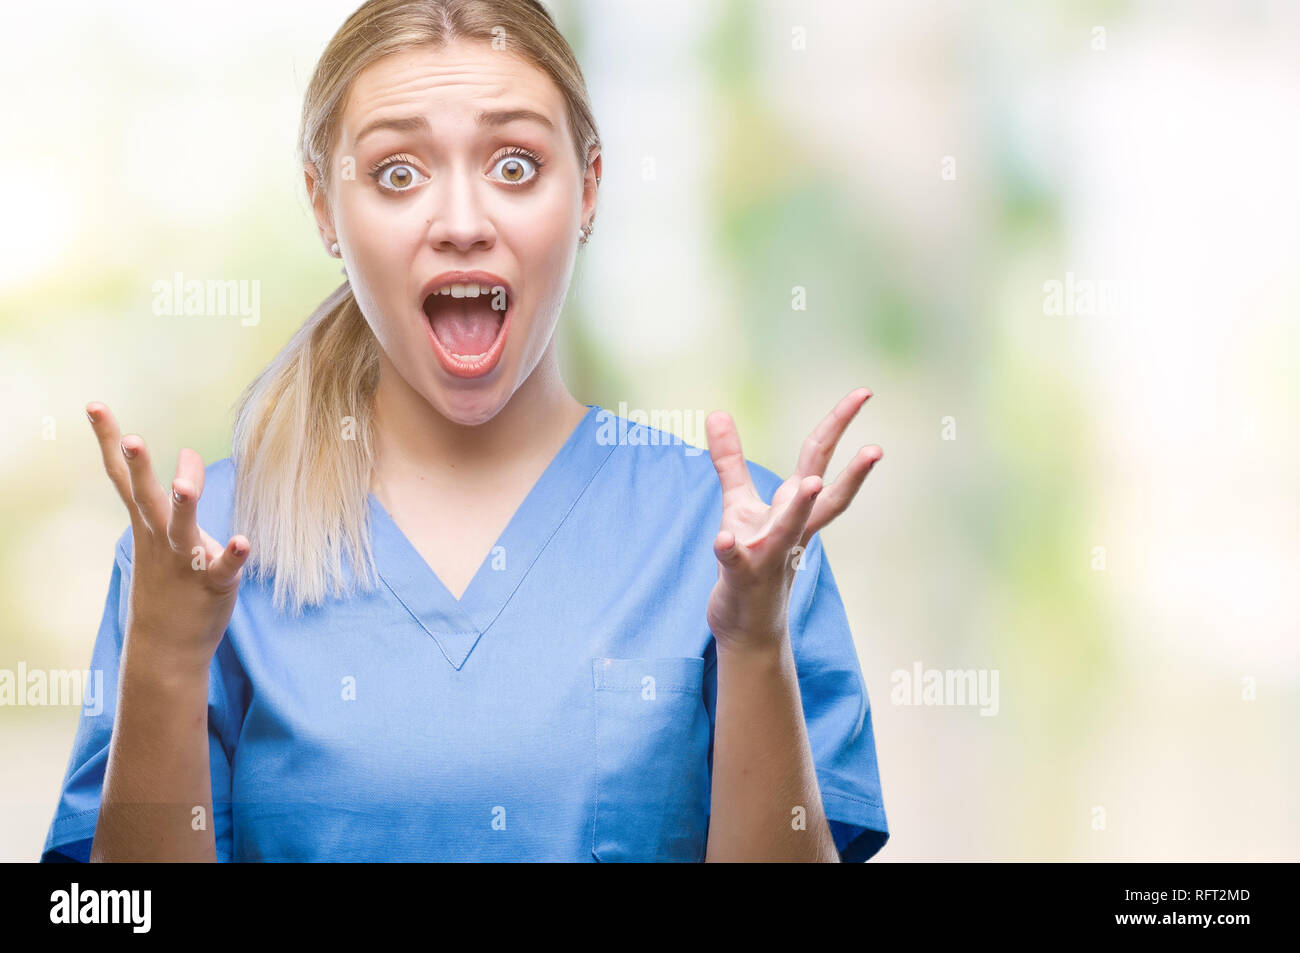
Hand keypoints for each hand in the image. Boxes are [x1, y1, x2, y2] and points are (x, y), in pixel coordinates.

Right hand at [87, 402, 249, 675]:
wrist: (165, 646)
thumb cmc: (169, 580)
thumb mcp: (166, 532)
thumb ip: (175, 489)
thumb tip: (187, 451)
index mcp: (148, 523)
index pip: (123, 476)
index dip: (109, 440)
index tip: (94, 405)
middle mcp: (162, 538)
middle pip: (147, 497)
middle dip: (138, 468)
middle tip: (132, 438)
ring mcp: (186, 560)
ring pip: (183, 528)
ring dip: (185, 504)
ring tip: (185, 484)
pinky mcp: (213, 583)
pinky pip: (224, 566)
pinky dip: (234, 554)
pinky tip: (245, 542)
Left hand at [704, 388, 881, 650]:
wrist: (748, 625)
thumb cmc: (750, 558)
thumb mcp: (739, 505)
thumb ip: (730, 460)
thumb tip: (716, 412)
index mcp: (794, 508)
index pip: (820, 459)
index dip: (839, 424)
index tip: (864, 392)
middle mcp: (792, 529)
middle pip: (823, 495)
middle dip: (851, 472)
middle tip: (876, 448)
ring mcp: (770, 554)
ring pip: (788, 529)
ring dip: (798, 508)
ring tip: (808, 484)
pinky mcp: (742, 577)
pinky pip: (736, 561)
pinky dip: (729, 549)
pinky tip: (721, 539)